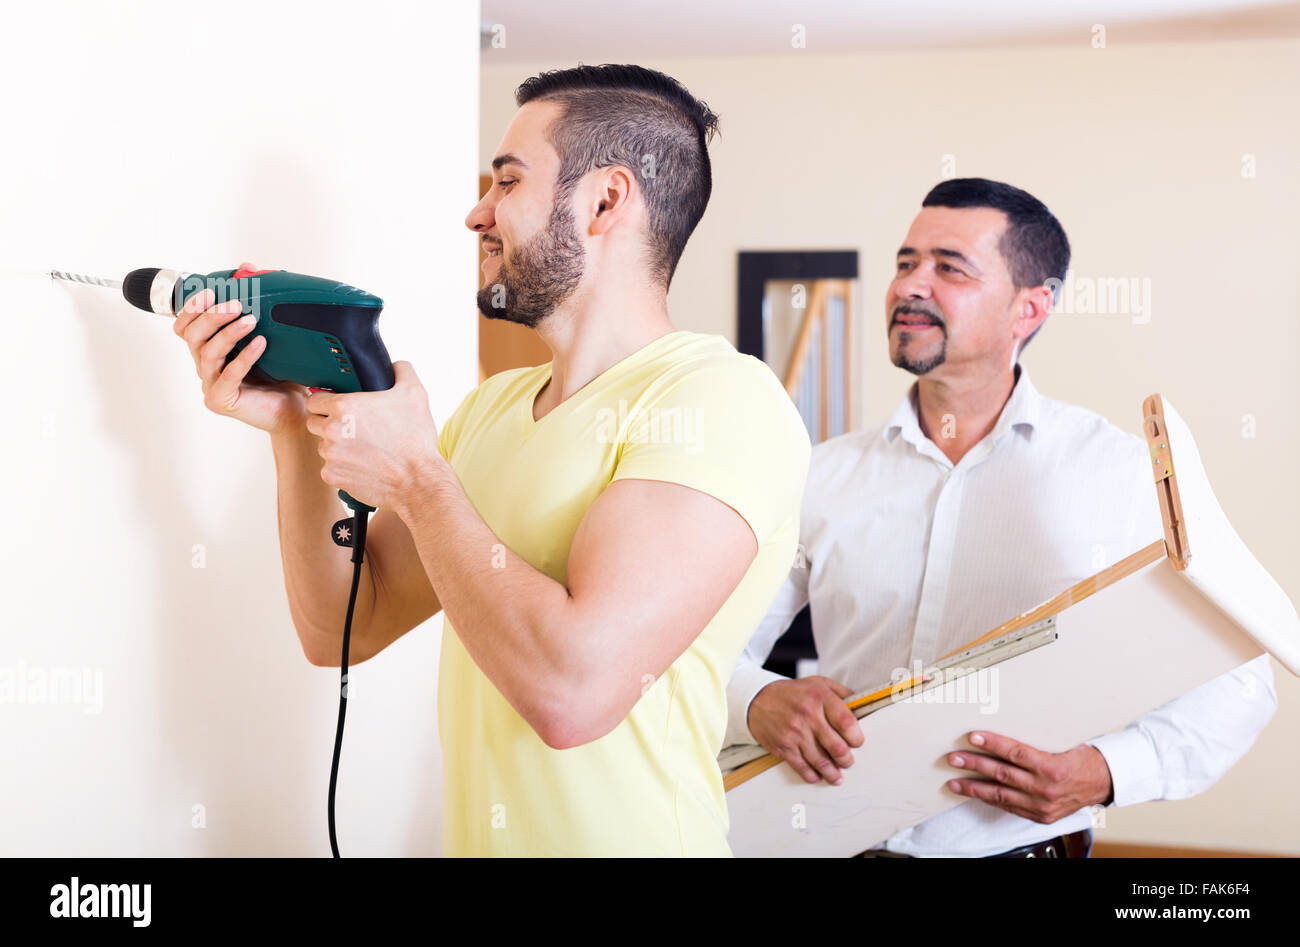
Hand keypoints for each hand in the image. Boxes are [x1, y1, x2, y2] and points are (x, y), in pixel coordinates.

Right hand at [176, 260, 307, 434]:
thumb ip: (255, 306)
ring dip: (227, 333)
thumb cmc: (281, 376)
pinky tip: (260, 343)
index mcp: (210, 351)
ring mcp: (212, 385)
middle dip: (210, 317)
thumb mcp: (270, 337)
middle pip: (192, 336)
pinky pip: (228, 375)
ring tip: (250, 320)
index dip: (192, 308)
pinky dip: (244, 357)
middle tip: (234, 304)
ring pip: (208, 353)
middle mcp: (206, 367)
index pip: (186, 326)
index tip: (210, 290)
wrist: (295, 412)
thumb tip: (247, 268)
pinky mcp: (223, 401)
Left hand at [303, 360, 441, 510]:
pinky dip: (342, 467)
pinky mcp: (332, 476)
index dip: (326, 402)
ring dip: (336, 446)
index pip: (314, 399)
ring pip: (322, 445)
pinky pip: (330, 467)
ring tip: (362, 448)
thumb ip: (401, 370)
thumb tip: (394, 365)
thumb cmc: (416, 439)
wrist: (418, 481)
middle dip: (329, 423)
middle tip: (353, 428)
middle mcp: (331, 430)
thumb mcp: (415, 394)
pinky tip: (363, 465)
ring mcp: (330, 455)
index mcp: (344, 406)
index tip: (339, 408)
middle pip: (313, 422)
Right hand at [748, 676, 863, 784]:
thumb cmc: (792, 693)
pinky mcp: (784, 746)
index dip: (856, 737)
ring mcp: (795, 732)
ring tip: (837, 777)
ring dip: (832, 773)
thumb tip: (862, 705)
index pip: (846, 722)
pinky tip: (817, 776)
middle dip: (846, 760)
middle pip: (837, 747)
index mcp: (820, 697)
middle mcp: (808, 715)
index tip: (857, 742)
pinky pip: (802, 767)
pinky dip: (812, 775)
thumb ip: (841, 693)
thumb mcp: (818, 683)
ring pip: (821, 761)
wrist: (757, 700)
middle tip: (848, 761)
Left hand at [946, 731, 1113, 822]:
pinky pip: (1009, 807)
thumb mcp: (1064, 742)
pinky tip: (975, 792)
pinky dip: (990, 799)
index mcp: (1053, 767)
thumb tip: (1007, 717)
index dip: (993, 744)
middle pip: (1003, 775)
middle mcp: (1046, 789)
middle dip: (975, 765)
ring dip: (975, 788)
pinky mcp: (1040, 816)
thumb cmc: (1082, 758)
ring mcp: (1042, 806)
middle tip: (954, 758)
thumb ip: (1037, 737)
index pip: (1016, 753)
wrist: (1102, 784)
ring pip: (1001, 795)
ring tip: (955, 781)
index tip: (973, 737)